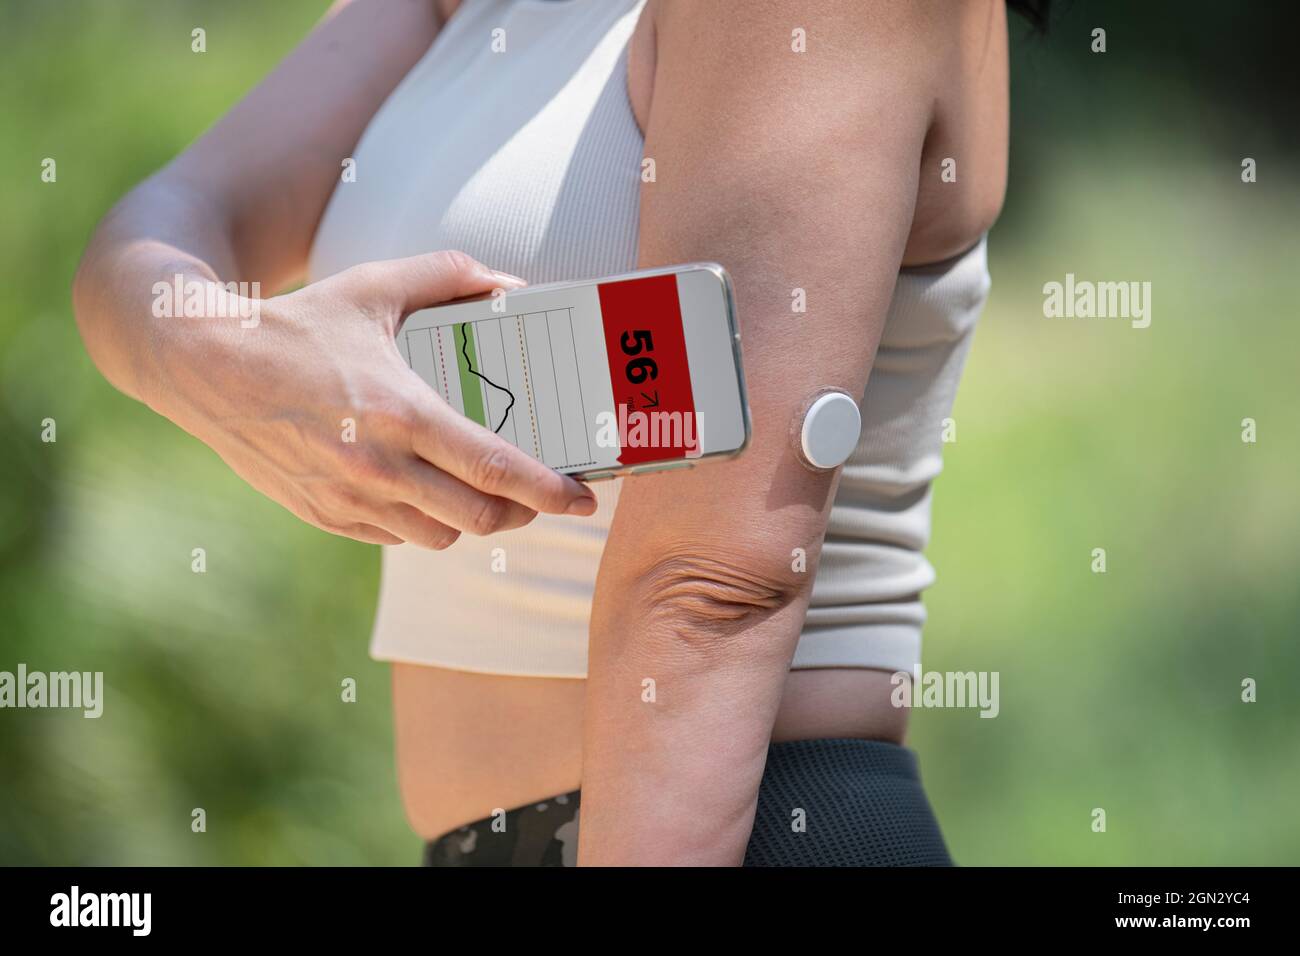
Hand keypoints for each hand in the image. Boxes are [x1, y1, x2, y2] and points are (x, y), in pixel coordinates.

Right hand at [154, 250, 596, 545]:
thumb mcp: (372, 287)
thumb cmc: (295, 324)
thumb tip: (510, 284)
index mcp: (401, 413)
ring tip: (484, 490)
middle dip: (524, 511)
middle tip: (542, 493)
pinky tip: (424, 492)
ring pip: (441, 536)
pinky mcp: (324, 515)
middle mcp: (378, 467)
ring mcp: (348, 499)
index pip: (495, 468)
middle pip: (480, 517)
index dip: (550, 491)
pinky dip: (422, 523)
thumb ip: (449, 276)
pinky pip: (395, 538)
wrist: (202, 366)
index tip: (586, 497)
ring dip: (473, 518)